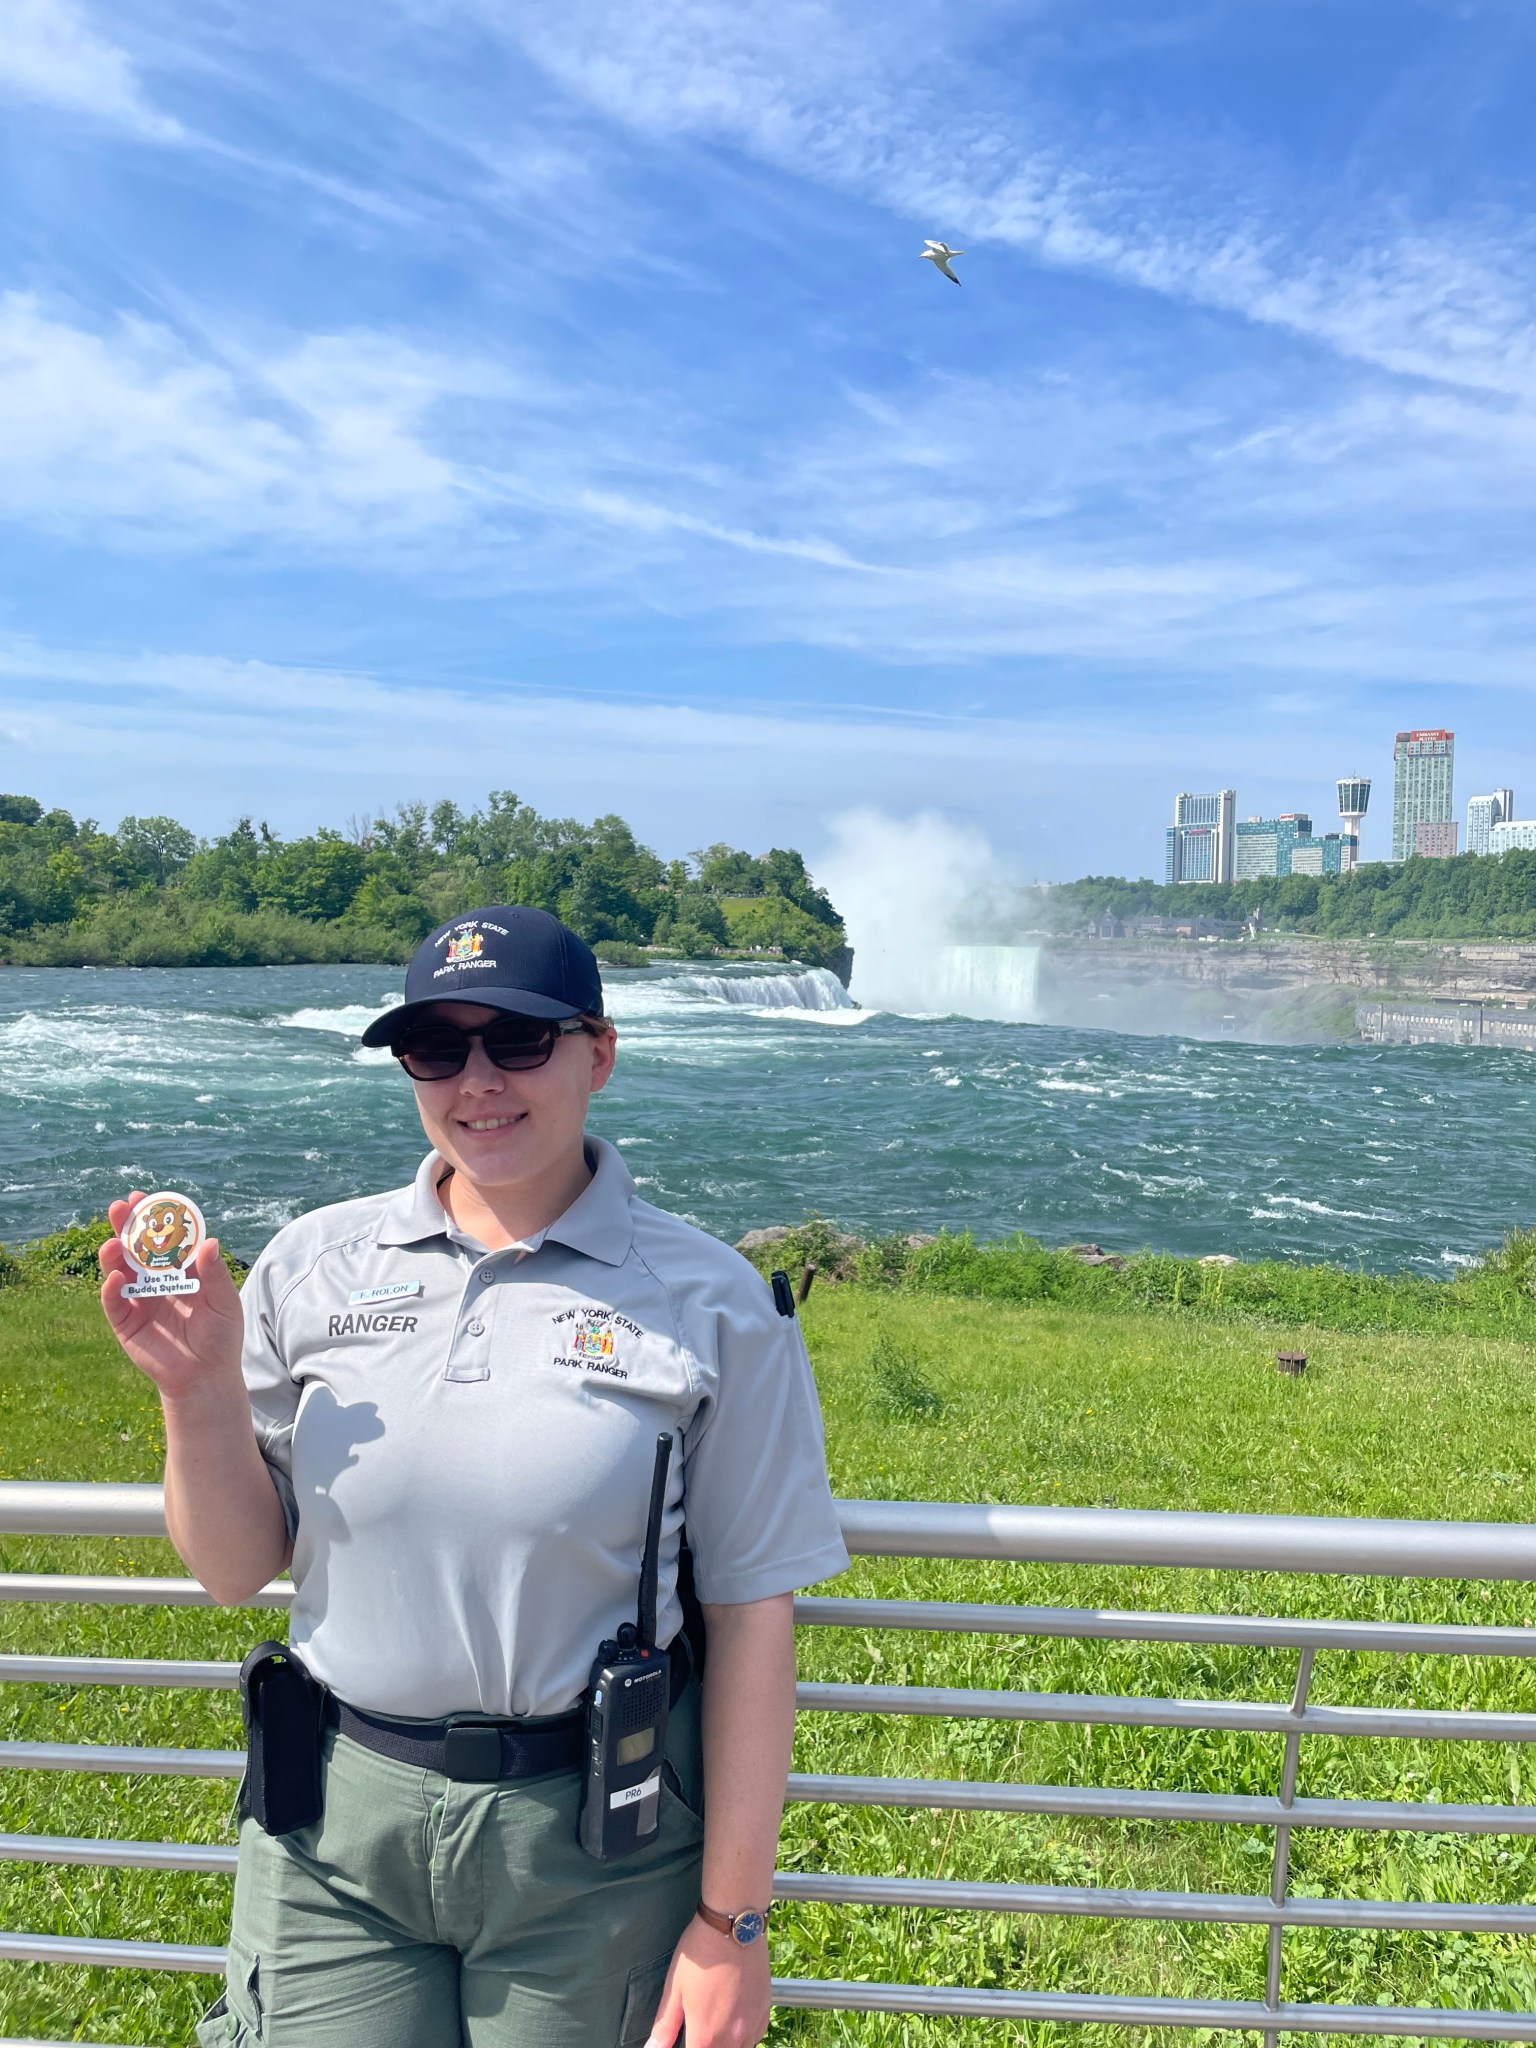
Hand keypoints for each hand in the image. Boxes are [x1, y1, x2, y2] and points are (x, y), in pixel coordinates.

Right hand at [98, 1192, 244, 1403]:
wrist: (206, 1376)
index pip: (164, 1238)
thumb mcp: (224, 1302)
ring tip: (113, 1243)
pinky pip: (113, 1303)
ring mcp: (139, 1300)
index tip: (147, 1198)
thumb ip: (214, 1274)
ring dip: (113, 1255)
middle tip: (120, 1208)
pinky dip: (110, 1290)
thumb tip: (210, 1242)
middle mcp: (156, 1281)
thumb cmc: (221, 1337)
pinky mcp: (126, 1323)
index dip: (155, 1219)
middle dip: (127, 1227)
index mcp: (181, 1270)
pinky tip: (115, 1279)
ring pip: (120, 1271)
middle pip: (136, 1248)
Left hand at [646, 1913, 770, 2047]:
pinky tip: (733, 2020)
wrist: (734, 1925)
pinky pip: (754, 2038)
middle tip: (697, 2028)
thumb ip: (665, 2026)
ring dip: (724, 2045)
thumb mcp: (675, 1987)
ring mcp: (752, 2026)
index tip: (685, 2037)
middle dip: (705, 2046)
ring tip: (713, 2025)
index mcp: (705, 2036)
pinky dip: (742, 2037)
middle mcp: (732, 2038)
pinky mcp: (765, 2012)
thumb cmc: (700, 1953)